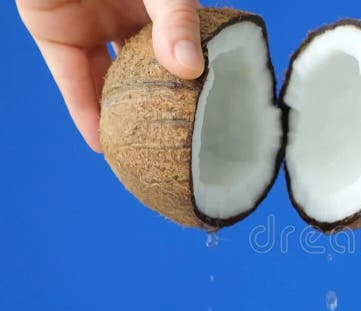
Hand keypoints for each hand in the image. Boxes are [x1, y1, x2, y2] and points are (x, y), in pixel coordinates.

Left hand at [16, 0, 205, 151]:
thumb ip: (177, 22)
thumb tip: (190, 70)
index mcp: (162, 5)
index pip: (185, 48)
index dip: (198, 80)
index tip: (213, 112)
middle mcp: (130, 16)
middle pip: (146, 69)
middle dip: (159, 105)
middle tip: (177, 144)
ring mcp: (93, 24)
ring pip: (108, 79)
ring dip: (120, 115)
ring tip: (138, 155)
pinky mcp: (56, 32)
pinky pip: (71, 77)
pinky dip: (83, 109)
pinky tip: (101, 140)